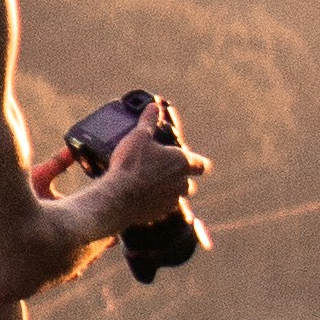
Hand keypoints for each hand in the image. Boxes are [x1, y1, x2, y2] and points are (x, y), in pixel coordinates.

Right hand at [87, 111, 204, 230]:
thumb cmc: (130, 164)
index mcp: (181, 162)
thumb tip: (154, 106)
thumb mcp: (139, 136)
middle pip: (189, 183)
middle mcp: (181, 183)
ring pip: (176, 196)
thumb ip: (149, 121)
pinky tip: (142, 197)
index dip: (198, 163)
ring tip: (151, 185)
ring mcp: (171, 200)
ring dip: (168, 191)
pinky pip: (162, 208)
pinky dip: (156, 203)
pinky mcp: (159, 213)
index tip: (194, 162)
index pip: (201, 165)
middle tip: (164, 172)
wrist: (118, 197)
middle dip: (181, 178)